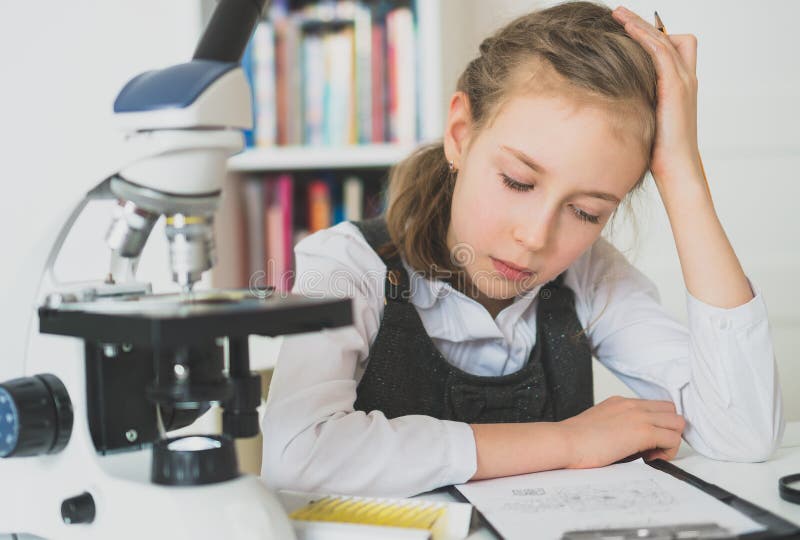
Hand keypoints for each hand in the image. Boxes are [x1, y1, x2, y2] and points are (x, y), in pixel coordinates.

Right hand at [559, 396, 685, 468]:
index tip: (646, 441)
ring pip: (678, 423)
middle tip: (653, 448)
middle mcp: (632, 405)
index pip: (656, 406)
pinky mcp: (643, 431)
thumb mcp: (600, 424)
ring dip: (671, 440)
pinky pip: (673, 439)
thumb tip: (629, 442)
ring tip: (652, 454)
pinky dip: (668, 451)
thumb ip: (618, 426)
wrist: (565, 442)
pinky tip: (648, 459)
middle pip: (671, 411)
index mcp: (620, 402)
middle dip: (668, 430)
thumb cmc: (576, 440)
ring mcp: (639, 416)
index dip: (658, 424)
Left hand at [611, 6, 703, 188]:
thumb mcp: (646, 121)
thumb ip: (638, 106)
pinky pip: (661, 52)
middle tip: (620, 13)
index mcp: (681, 86)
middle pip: (668, 37)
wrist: (676, 168)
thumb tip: (613, 102)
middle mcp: (686, 79)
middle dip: (643, 23)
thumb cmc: (659, 152)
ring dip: (640, 24)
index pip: (672, 47)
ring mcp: (683, 81)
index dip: (652, 36)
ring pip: (664, 40)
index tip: (628, 29)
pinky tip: (628, 30)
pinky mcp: (675, 87)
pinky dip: (645, 38)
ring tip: (619, 14)